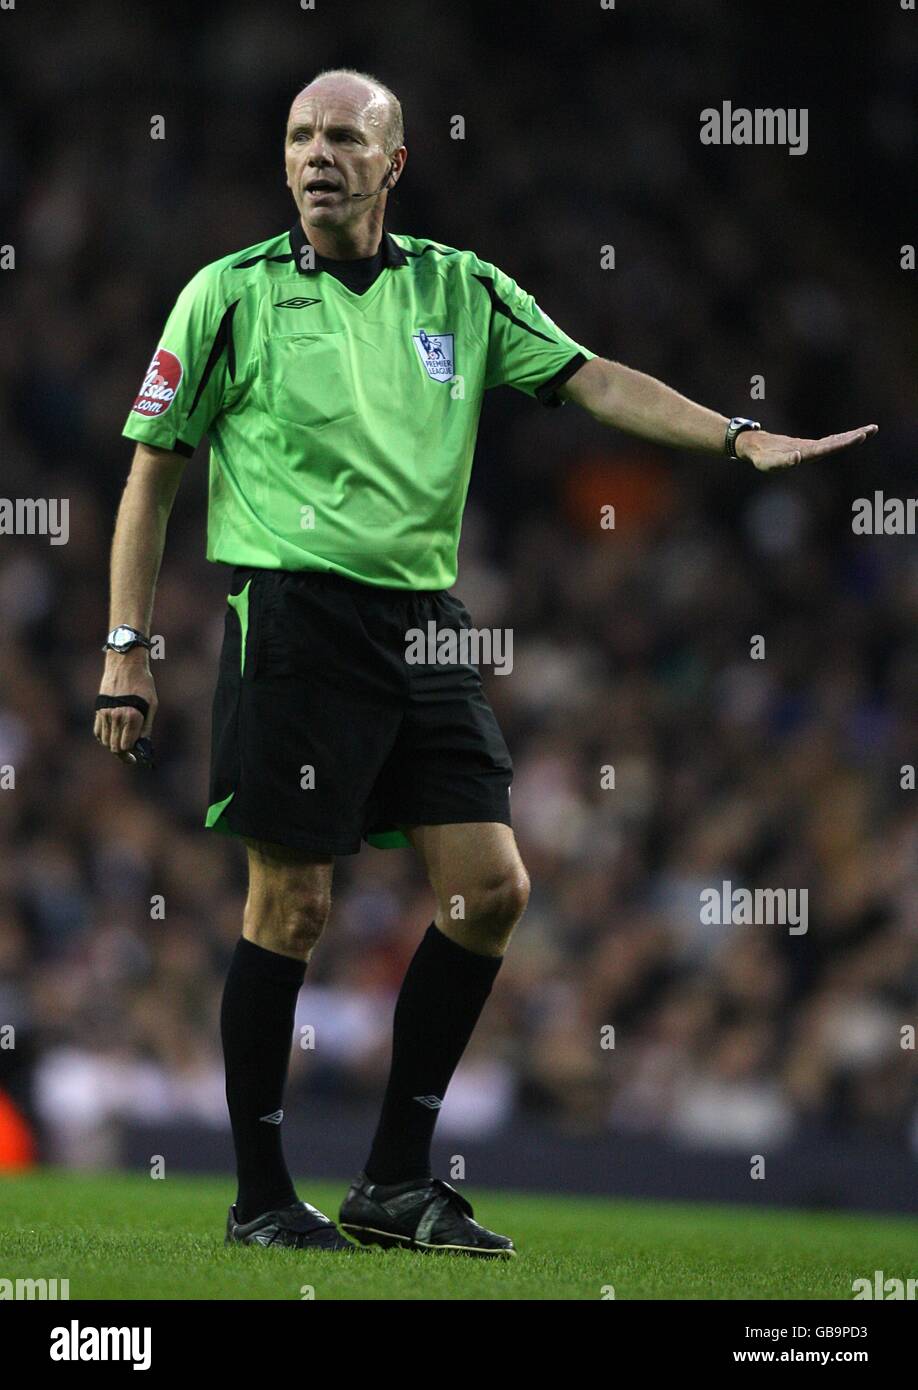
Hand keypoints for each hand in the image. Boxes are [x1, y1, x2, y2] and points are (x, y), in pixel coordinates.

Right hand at [94, 656, 157, 764]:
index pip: (127, 745)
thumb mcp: (151, 705)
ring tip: (123, 747)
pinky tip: (113, 738)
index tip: (136, 758)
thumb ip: (146, 727)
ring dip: (113, 746)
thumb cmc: (143, 683)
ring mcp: (105, 713)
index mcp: (132, 716)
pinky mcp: (98, 709)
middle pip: (114, 747)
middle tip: (130, 757)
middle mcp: (116, 716)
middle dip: (123, 754)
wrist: (125, 663)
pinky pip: (98, 731)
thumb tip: (142, 745)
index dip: (131, 755)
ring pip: (105, 741)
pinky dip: (104, 738)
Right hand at [736, 423, 877, 471]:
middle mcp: (811, 453)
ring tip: (870, 430)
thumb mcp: (768, 460)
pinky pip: (829, 441)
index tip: (859, 436)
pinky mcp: (808, 446)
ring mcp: (810, 450)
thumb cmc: (760, 457)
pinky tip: (854, 435)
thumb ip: (783, 461)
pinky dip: (842, 437)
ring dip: (851, 437)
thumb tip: (798, 458)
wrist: (754, 450)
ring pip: (834, 443)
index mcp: (805, 456)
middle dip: (853, 438)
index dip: (844, 442)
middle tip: (872, 430)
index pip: (828, 448)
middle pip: (835, 445)